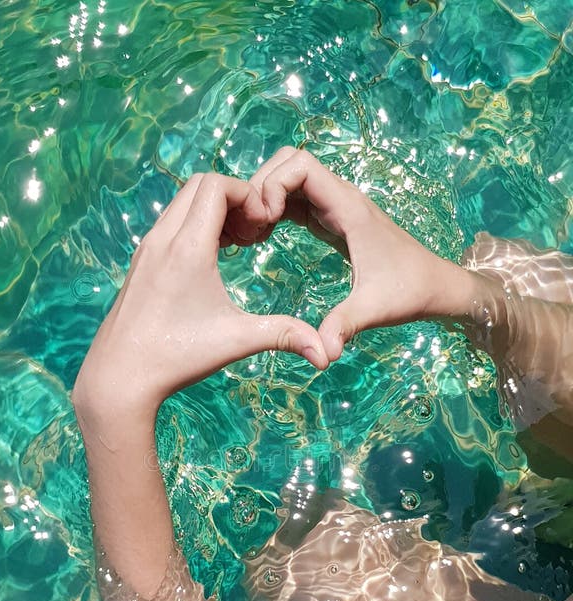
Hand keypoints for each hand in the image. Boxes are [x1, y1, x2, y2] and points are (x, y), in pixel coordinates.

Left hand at [73, 173, 327, 418]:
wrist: (119, 376)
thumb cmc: (175, 358)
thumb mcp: (236, 341)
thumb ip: (283, 336)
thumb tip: (326, 353)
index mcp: (187, 248)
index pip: (217, 185)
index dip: (248, 195)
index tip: (264, 225)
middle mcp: (162, 239)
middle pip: (200, 185)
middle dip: (233, 198)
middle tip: (255, 232)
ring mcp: (147, 249)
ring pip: (182, 203)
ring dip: (213, 211)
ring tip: (238, 244)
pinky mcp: (140, 263)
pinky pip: (169, 223)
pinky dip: (194, 226)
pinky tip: (212, 260)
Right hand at [238, 147, 480, 359]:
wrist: (435, 286)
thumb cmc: (409, 291)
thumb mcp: (374, 309)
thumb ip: (344, 325)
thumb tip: (323, 353)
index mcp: (349, 208)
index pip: (300, 166)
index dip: (273, 184)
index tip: (263, 222)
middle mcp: (341, 199)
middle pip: (290, 162)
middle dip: (262, 185)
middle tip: (249, 226)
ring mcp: (336, 207)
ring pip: (291, 178)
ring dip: (266, 196)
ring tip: (250, 233)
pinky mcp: (332, 220)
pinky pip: (296, 200)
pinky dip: (274, 210)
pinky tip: (262, 238)